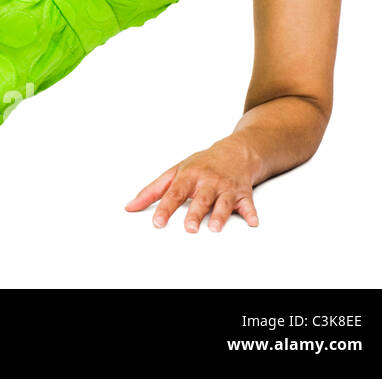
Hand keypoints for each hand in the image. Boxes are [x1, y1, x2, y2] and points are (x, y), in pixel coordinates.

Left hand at [124, 136, 260, 232]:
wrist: (234, 152)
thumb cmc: (201, 165)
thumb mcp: (174, 172)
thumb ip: (152, 191)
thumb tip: (129, 207)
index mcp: (188, 176)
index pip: (174, 193)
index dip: (165, 208)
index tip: (157, 222)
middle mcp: (208, 181)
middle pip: (200, 198)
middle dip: (195, 213)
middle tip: (189, 228)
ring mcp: (227, 187)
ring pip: (223, 202)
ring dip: (220, 215)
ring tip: (214, 228)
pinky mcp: (244, 193)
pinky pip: (248, 204)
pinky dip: (251, 213)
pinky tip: (252, 221)